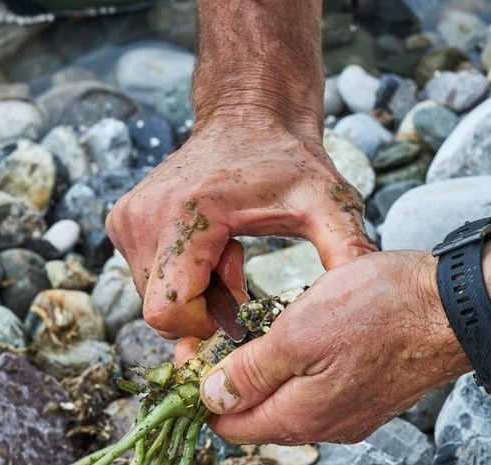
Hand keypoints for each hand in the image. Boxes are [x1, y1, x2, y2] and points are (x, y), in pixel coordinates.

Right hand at [105, 118, 376, 339]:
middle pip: (161, 309)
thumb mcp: (328, 203)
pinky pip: (149, 276)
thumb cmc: (291, 161)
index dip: (204, 325)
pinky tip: (216, 246)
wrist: (251, 113)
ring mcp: (127, 218)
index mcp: (187, 214)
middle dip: (204, 306)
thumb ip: (347, 248)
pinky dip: (183, 274)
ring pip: (154, 296)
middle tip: (242, 272)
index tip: (242, 307)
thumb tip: (367, 295)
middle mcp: (144, 216)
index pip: (166, 311)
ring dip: (196, 291)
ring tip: (232, 255)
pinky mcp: (123, 220)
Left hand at [183, 250, 470, 444]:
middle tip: (231, 328)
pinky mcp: (375, 394)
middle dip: (237, 379)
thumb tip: (209, 399)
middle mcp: (328, 427)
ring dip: (273, 368)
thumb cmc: (383, 310)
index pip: (229, 427)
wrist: (460, 308)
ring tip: (271, 322)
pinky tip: (312, 330)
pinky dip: (307, 364)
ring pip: (293, 398)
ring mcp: (355, 413)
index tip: (198, 350)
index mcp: (302, 418)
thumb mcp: (299, 331)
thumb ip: (252, 371)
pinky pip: (324, 388)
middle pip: (260, 414)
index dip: (204, 392)